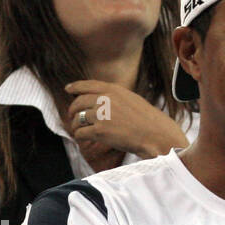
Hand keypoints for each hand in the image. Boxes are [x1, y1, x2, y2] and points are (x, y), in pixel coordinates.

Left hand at [65, 81, 188, 158]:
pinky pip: (80, 133)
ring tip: (78, 130)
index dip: (76, 87)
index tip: (68, 89)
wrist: (156, 135)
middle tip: (71, 116)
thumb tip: (98, 101)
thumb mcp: (131, 100)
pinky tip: (83, 139)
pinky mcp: (100, 131)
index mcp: (115, 90)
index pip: (89, 85)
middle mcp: (106, 100)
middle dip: (72, 110)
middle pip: (79, 102)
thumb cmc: (148, 120)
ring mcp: (102, 115)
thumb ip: (115, 98)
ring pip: (78, 118)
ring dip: (75, 125)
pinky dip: (79, 137)